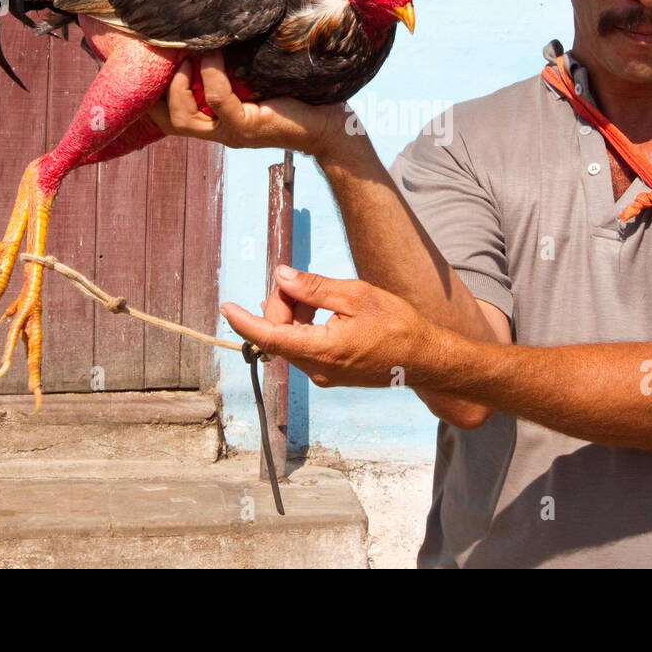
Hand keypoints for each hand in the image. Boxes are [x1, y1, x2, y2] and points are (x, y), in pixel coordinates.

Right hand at [145, 51, 350, 157]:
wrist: (328, 122)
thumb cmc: (294, 96)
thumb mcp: (253, 80)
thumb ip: (230, 68)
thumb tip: (211, 28)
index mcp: (215, 123)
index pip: (167, 119)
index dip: (149, 96)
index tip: (148, 61)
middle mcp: (218, 132)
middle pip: (167, 121)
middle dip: (157, 90)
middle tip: (168, 56)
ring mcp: (230, 133)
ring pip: (184, 116)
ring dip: (181, 81)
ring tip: (192, 52)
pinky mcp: (247, 126)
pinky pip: (217, 99)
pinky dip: (212, 72)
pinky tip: (215, 52)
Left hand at [221, 266, 449, 389]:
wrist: (425, 359)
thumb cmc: (397, 325)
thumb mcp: (357, 296)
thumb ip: (314, 288)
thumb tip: (281, 276)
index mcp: (322, 349)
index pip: (270, 336)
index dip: (244, 321)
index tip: (226, 306)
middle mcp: (318, 369)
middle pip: (278, 335)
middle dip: (279, 306)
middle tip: (297, 282)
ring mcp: (323, 375)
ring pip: (289, 341)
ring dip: (292, 316)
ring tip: (315, 295)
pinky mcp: (330, 374)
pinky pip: (304, 348)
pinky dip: (304, 327)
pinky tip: (322, 311)